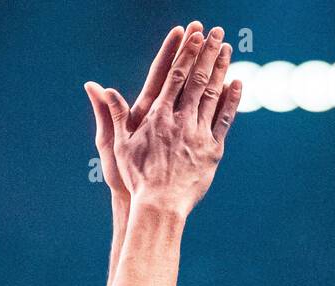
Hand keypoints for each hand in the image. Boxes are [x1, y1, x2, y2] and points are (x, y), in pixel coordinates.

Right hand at [100, 25, 240, 218]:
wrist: (159, 205)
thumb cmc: (135, 177)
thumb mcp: (117, 144)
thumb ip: (113, 113)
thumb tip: (97, 87)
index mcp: (156, 115)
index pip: (173, 75)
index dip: (183, 52)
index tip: (191, 33)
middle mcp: (179, 120)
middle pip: (195, 79)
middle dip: (205, 52)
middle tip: (215, 31)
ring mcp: (197, 133)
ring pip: (212, 94)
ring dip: (220, 69)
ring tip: (227, 49)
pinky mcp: (212, 150)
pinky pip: (224, 120)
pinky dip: (231, 100)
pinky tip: (236, 83)